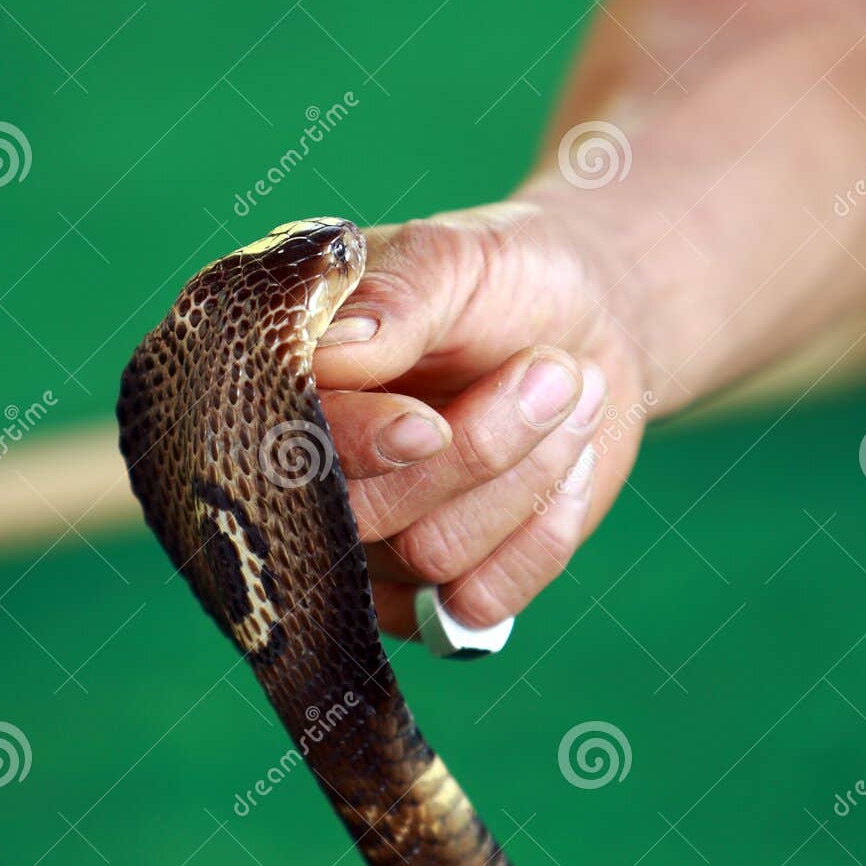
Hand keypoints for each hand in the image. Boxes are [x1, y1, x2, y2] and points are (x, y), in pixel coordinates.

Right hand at [313, 200, 647, 638]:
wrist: (587, 321)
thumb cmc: (502, 276)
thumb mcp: (454, 257)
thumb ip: (393, 300)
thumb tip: (326, 352)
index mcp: (279, 377)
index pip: (281, 441)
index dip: (353, 446)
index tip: (429, 422)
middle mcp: (305, 473)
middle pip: (358, 519)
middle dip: (473, 451)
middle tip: (554, 370)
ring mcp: (369, 544)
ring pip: (432, 559)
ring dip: (528, 474)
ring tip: (567, 388)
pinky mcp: (434, 591)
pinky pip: (479, 607)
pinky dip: (544, 531)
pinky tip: (567, 459)